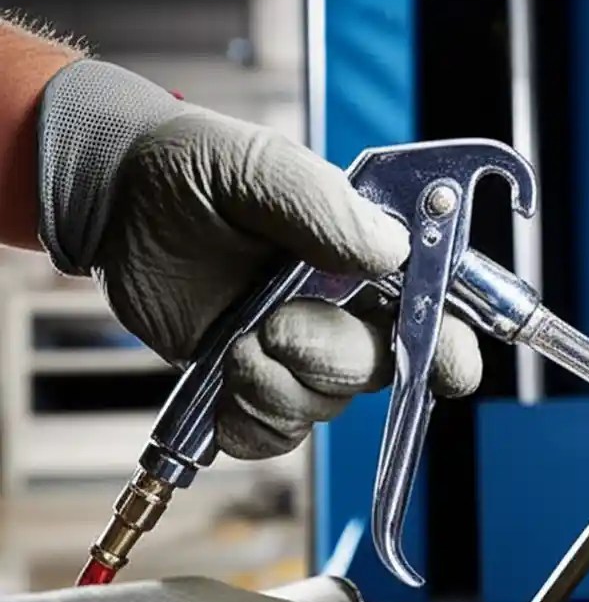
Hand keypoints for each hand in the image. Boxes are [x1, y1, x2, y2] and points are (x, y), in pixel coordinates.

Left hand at [35, 60, 481, 458]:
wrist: (122, 198)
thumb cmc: (202, 168)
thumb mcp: (265, 168)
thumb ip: (328, 207)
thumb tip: (393, 250)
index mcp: (374, 260)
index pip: (438, 314)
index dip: (451, 346)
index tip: (443, 362)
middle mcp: (348, 311)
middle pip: (381, 368)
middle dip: (333, 356)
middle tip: (279, 327)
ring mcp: (300, 352)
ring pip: (326, 403)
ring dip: (279, 384)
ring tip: (236, 341)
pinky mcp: (252, 384)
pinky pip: (274, 433)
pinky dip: (251, 421)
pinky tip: (227, 383)